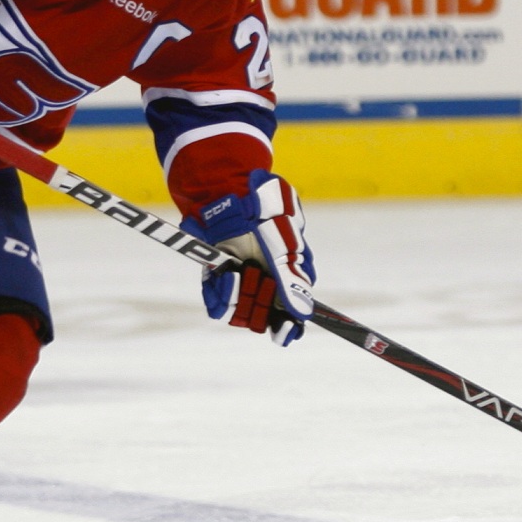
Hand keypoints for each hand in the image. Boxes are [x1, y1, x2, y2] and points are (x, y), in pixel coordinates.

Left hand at [187, 172, 315, 345]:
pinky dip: (218, 295)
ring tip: (234, 274)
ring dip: (238, 297)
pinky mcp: (218, 275)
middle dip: (260, 305)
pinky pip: (217, 302)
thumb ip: (291, 278)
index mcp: (290, 273)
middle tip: (256, 280)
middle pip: (265, 316)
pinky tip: (223, 276)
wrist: (227, 188)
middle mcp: (266, 280)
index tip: (282, 333)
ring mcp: (242, 279)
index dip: (287, 327)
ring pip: (241, 311)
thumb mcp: (283, 240)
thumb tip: (304, 314)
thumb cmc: (263, 209)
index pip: (293, 313)